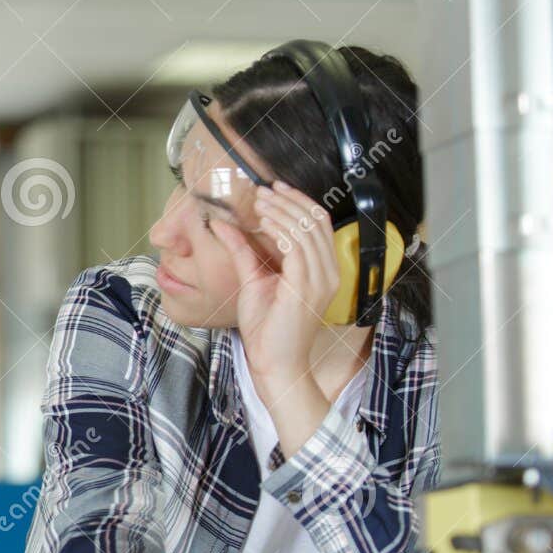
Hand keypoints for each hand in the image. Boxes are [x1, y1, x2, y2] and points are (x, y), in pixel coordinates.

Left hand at [212, 183, 339, 393]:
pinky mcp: (306, 287)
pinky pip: (299, 248)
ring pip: (308, 229)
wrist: (274, 363)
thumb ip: (243, 251)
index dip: (297, 202)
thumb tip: (224, 224)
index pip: (318, 224)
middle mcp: (328, 272)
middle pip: (317, 220)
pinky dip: (281, 230)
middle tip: (264, 190)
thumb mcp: (253, 280)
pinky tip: (264, 222)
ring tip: (260, 202)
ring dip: (282, 211)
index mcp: (321, 269)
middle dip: (289, 200)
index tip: (272, 189)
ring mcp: (321, 279)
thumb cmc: (267, 328)